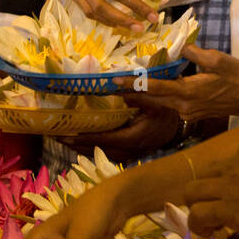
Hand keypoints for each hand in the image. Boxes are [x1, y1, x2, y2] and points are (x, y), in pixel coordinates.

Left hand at [55, 104, 180, 163]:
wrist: (180, 127)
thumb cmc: (168, 113)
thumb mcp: (157, 101)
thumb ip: (137, 94)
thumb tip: (115, 84)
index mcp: (134, 137)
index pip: (105, 139)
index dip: (85, 138)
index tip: (68, 135)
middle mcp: (130, 149)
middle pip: (98, 150)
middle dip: (77, 145)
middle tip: (58, 138)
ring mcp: (130, 153)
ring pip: (101, 154)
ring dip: (82, 149)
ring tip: (65, 142)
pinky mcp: (131, 153)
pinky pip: (108, 154)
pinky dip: (94, 150)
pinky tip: (84, 146)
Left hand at [115, 44, 238, 121]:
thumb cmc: (237, 78)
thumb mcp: (218, 60)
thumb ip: (196, 53)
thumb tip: (180, 47)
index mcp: (188, 91)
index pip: (155, 87)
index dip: (134, 83)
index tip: (116, 80)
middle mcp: (183, 105)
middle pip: (152, 97)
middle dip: (131, 90)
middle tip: (111, 84)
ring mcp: (186, 112)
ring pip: (158, 102)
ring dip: (142, 94)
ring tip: (124, 85)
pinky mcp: (190, 113)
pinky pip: (168, 104)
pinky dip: (157, 96)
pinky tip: (149, 89)